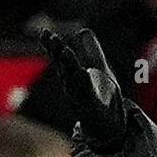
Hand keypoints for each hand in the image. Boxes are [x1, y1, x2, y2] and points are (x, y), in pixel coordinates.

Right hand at [40, 27, 126, 151]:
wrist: (111, 127)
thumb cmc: (102, 97)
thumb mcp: (100, 69)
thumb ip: (92, 51)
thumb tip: (83, 30)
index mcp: (73, 76)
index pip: (60, 58)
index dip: (52, 46)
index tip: (44, 32)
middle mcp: (73, 87)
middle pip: (63, 68)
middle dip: (58, 54)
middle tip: (52, 39)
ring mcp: (81, 100)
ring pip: (72, 82)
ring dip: (68, 67)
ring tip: (66, 51)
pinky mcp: (93, 110)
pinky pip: (87, 98)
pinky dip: (83, 86)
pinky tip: (82, 73)